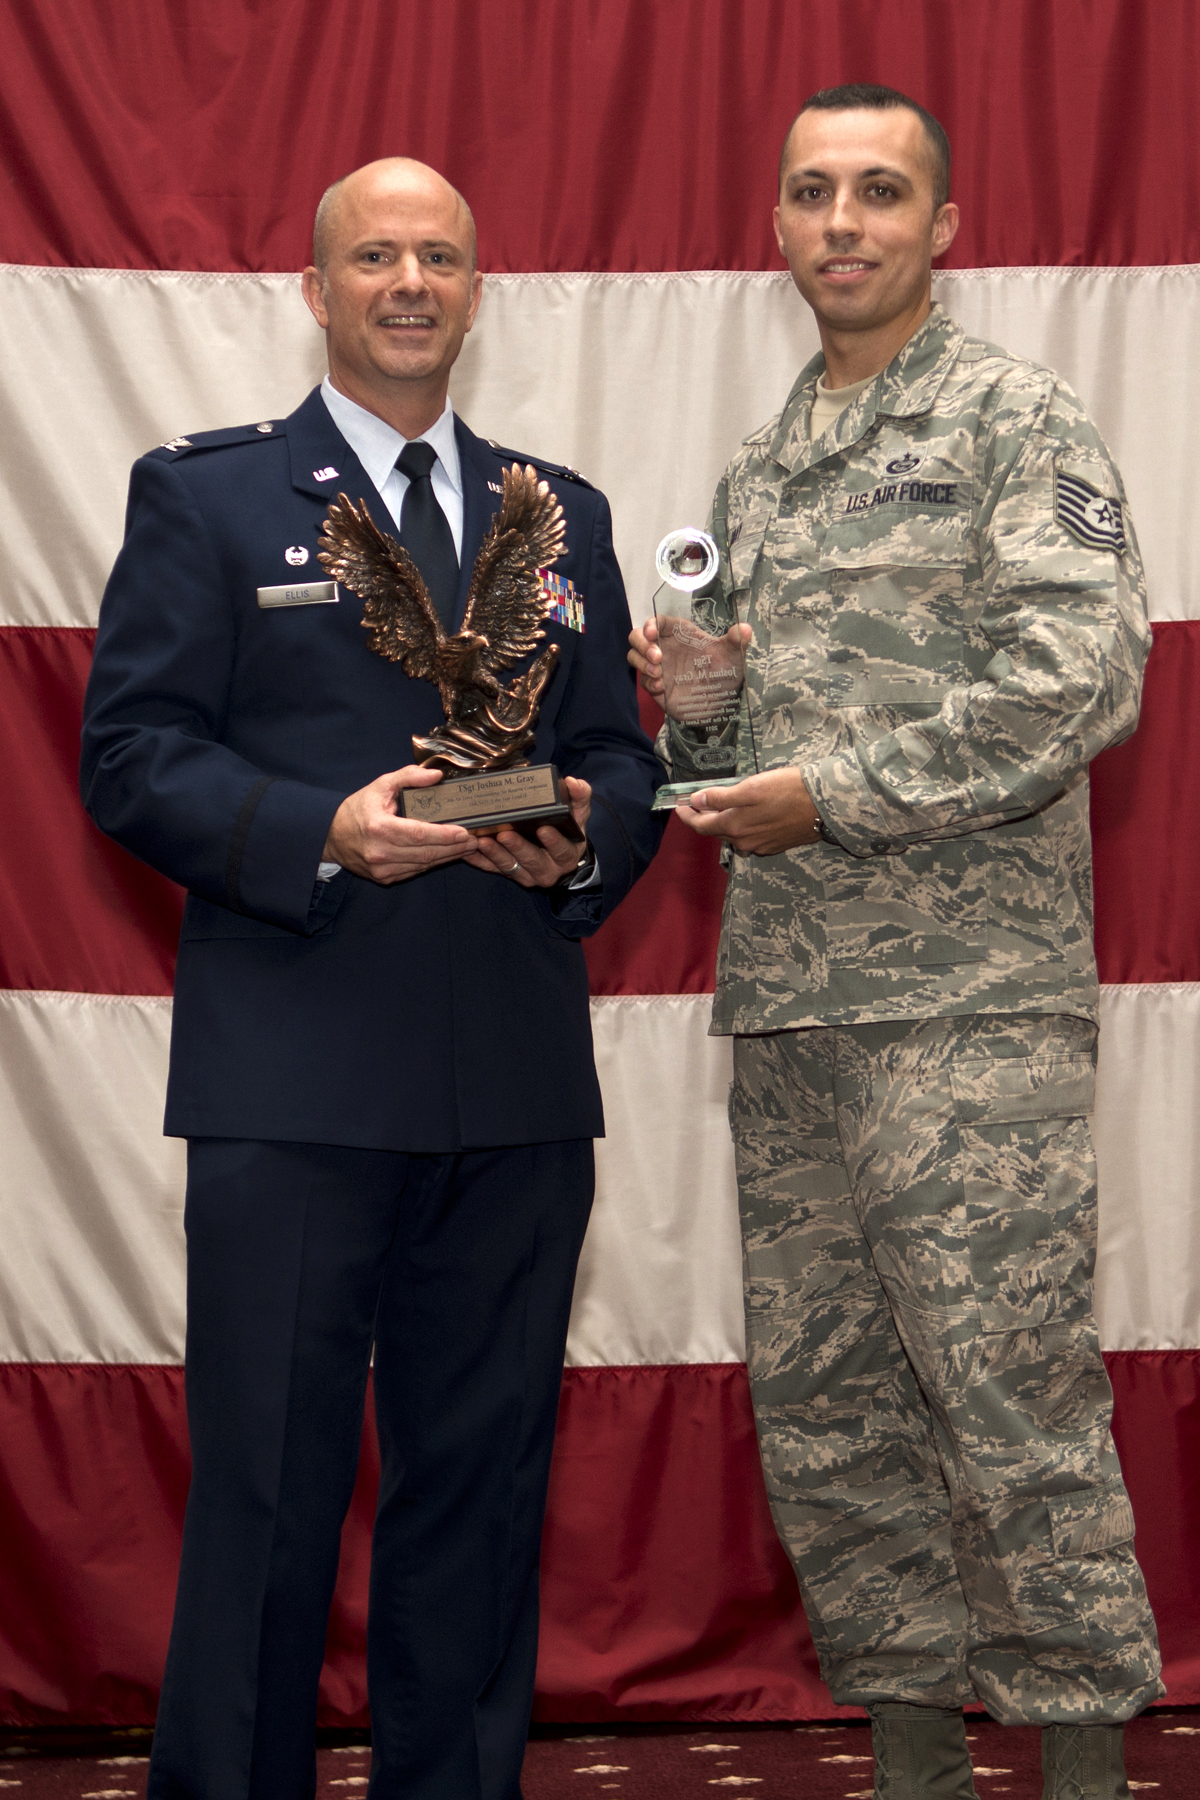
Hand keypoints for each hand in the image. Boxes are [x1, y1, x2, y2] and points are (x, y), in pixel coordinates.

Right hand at [323, 766, 473, 883]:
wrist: (331, 836)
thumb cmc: (357, 809)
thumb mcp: (380, 785)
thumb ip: (408, 777)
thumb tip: (436, 775)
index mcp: (379, 828)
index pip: (419, 834)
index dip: (444, 835)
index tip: (465, 832)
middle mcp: (380, 852)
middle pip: (426, 853)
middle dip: (454, 848)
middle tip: (475, 840)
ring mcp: (382, 869)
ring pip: (423, 865)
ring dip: (448, 857)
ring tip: (467, 847)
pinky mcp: (384, 878)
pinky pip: (415, 871)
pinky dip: (432, 863)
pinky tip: (446, 854)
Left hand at [464, 777, 592, 887]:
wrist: (560, 855)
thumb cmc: (567, 831)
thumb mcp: (579, 815)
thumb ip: (580, 797)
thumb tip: (574, 782)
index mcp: (566, 856)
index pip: (561, 850)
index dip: (553, 842)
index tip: (543, 829)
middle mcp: (547, 870)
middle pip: (532, 861)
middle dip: (517, 848)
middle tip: (504, 833)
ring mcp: (526, 874)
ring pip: (510, 866)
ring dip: (495, 854)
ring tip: (482, 840)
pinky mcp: (509, 874)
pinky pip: (492, 869)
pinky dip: (479, 860)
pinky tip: (468, 850)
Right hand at [628, 616, 751, 718]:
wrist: (720, 704)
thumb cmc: (724, 673)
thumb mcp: (732, 656)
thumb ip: (736, 641)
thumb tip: (745, 629)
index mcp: (679, 633)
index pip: (657, 621)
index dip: (650, 624)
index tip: (652, 632)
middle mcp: (664, 647)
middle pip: (637, 637)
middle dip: (642, 644)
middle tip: (658, 657)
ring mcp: (657, 666)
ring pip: (634, 656)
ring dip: (641, 663)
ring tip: (659, 673)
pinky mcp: (655, 686)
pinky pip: (642, 681)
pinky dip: (648, 683)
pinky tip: (662, 687)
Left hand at [677, 768, 819, 855]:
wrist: (824, 805)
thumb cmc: (788, 790)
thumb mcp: (751, 788)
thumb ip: (721, 797)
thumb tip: (696, 801)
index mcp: (735, 827)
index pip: (701, 825)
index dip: (688, 816)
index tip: (679, 806)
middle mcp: (745, 842)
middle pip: (717, 831)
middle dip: (705, 818)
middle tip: (699, 802)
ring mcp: (761, 846)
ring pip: (734, 835)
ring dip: (725, 823)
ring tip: (722, 806)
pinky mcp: (775, 846)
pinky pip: (750, 838)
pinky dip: (742, 827)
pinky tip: (748, 815)